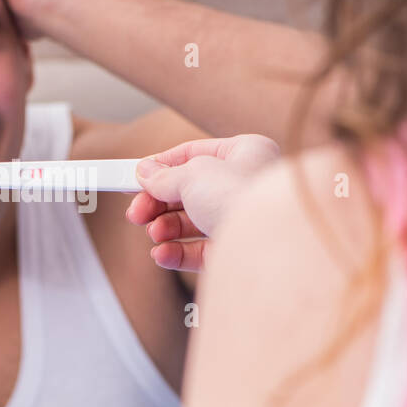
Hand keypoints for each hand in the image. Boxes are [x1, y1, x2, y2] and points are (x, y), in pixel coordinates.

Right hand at [126, 134, 280, 271]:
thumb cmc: (242, 196)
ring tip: (154, 232)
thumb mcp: (193, 174)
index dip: (162, 166)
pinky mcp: (237, 253)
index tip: (136, 177)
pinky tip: (161, 253)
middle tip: (136, 213)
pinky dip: (177, 252)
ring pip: (193, 223)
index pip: (195, 154)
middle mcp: (246, 185)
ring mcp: (242, 221)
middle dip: (159, 203)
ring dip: (166, 228)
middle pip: (189, 192)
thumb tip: (145, 172)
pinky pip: (200, 251)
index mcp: (246, 153)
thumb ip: (165, 175)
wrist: (270, 244)